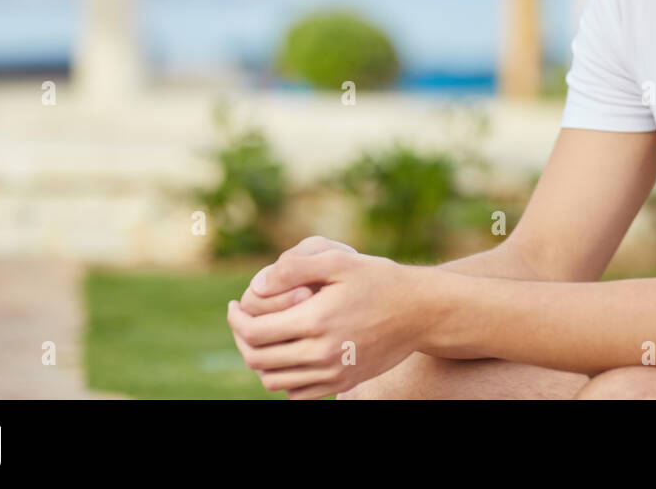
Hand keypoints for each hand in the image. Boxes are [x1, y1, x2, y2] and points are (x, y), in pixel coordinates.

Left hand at [226, 242, 423, 398]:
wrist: (421, 312)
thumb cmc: (380, 280)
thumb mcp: (339, 262)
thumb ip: (295, 268)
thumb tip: (257, 285)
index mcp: (315, 322)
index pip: (254, 333)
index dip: (236, 319)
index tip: (235, 306)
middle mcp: (321, 354)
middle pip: (258, 360)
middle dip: (241, 339)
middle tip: (243, 321)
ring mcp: (333, 373)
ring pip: (273, 381)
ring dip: (260, 361)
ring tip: (263, 338)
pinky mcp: (344, 382)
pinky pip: (298, 394)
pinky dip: (283, 379)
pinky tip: (288, 355)